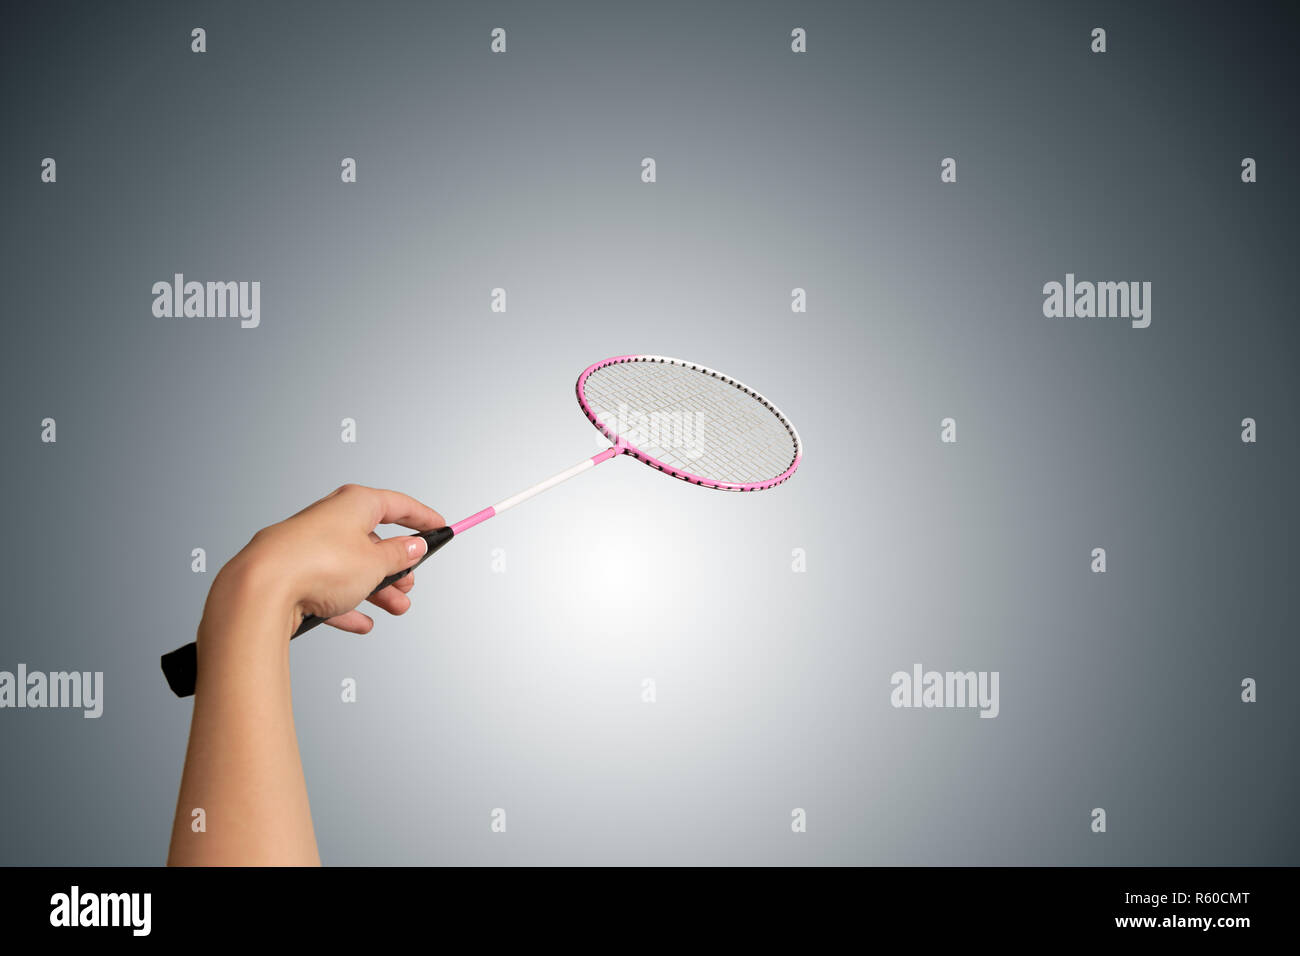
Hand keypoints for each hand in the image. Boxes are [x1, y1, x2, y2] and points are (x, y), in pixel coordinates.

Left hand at [214, 483, 444, 638]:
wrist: (261, 590)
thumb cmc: (317, 564)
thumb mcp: (375, 562)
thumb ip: (398, 555)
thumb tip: (412, 547)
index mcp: (354, 504)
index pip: (397, 505)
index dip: (422, 517)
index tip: (439, 527)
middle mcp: (330, 520)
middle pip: (373, 540)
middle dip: (396, 566)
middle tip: (410, 584)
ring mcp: (308, 547)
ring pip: (352, 568)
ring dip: (377, 590)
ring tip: (395, 608)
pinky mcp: (293, 574)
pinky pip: (328, 589)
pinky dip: (346, 605)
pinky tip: (360, 622)